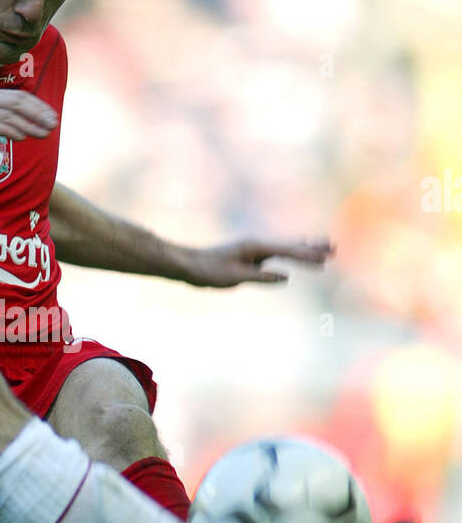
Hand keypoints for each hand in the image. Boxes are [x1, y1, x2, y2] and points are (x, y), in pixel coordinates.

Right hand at [0, 87, 58, 158]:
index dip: (39, 107)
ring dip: (28, 124)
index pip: (20, 97)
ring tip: (43, 134)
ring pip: (8, 113)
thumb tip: (23, 128)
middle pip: (17, 102)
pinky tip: (22, 138)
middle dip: (38, 114)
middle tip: (54, 126)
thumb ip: (1, 122)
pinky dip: (9, 130)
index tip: (53, 119)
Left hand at [180, 238, 334, 287]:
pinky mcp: (251, 255)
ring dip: (305, 248)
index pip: (286, 252)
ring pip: (285, 248)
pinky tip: (298, 253)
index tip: (324, 260)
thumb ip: (260, 277)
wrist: (188, 264)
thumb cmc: (208, 272)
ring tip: (325, 247)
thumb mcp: (234, 277)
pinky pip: (277, 253)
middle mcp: (257, 244)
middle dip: (312, 247)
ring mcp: (254, 248)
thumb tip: (285, 277)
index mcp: (254, 247)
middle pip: (290, 245)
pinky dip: (292, 253)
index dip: (306, 256)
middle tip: (334, 247)